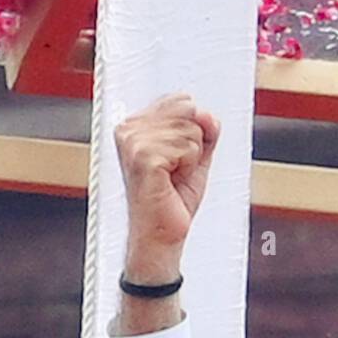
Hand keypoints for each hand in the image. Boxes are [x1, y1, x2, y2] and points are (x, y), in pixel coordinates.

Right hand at [114, 92, 220, 281]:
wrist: (161, 236)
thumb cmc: (172, 201)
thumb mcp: (195, 160)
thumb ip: (204, 132)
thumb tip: (208, 114)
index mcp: (135, 124)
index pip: (181, 101)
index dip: (193, 132)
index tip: (176, 159)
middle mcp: (129, 128)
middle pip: (188, 111)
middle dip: (193, 146)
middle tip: (176, 172)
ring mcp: (133, 141)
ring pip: (190, 130)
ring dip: (191, 160)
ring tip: (172, 179)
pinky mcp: (143, 156)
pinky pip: (187, 147)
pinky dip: (189, 168)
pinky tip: (170, 183)